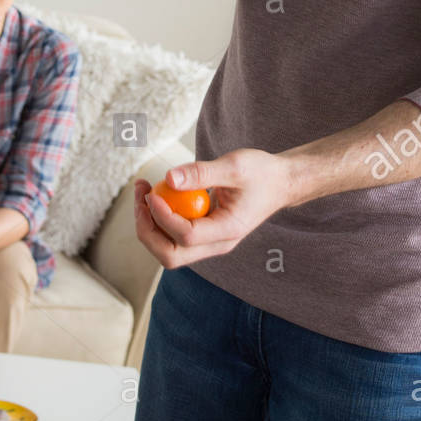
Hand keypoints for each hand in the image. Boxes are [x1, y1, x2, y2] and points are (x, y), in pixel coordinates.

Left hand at [133, 149, 291, 268]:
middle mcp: (217, 244)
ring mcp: (210, 242)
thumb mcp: (235, 166)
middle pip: (170, 255)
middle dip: (147, 229)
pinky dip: (159, 218)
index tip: (152, 192)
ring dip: (149, 223)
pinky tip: (155, 192)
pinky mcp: (204, 233)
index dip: (163, 217)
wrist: (280, 183)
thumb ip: (202, 173)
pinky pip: (174, 235)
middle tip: (141, 196)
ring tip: (143, 189)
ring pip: (168, 249)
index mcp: (228, 231)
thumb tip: (168, 178)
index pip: (186, 236)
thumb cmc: (262, 173)